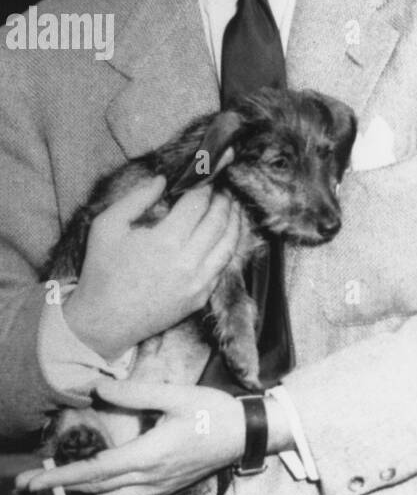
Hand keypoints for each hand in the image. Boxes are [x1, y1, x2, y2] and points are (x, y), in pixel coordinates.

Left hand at [17, 380, 244, 494]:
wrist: (247, 435)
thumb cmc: (215, 412)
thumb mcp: (177, 395)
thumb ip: (136, 394)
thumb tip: (97, 390)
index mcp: (149, 455)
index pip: (94, 470)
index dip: (60, 476)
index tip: (33, 481)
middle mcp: (150, 476)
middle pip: (95, 489)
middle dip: (61, 487)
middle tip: (32, 482)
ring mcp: (159, 486)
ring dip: (84, 491)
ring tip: (66, 477)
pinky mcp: (167, 488)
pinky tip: (105, 483)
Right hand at [63, 177, 241, 359]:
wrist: (104, 321)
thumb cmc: (102, 271)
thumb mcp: (107, 227)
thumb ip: (136, 198)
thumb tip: (163, 179)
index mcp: (166, 241)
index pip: (198, 204)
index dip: (206, 185)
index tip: (210, 174)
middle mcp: (189, 261)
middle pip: (219, 221)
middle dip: (224, 201)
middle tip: (224, 189)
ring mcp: (198, 282)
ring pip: (230, 244)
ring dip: (235, 222)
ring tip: (233, 207)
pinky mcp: (201, 297)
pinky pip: (224, 266)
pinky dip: (230, 246)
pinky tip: (229, 235)